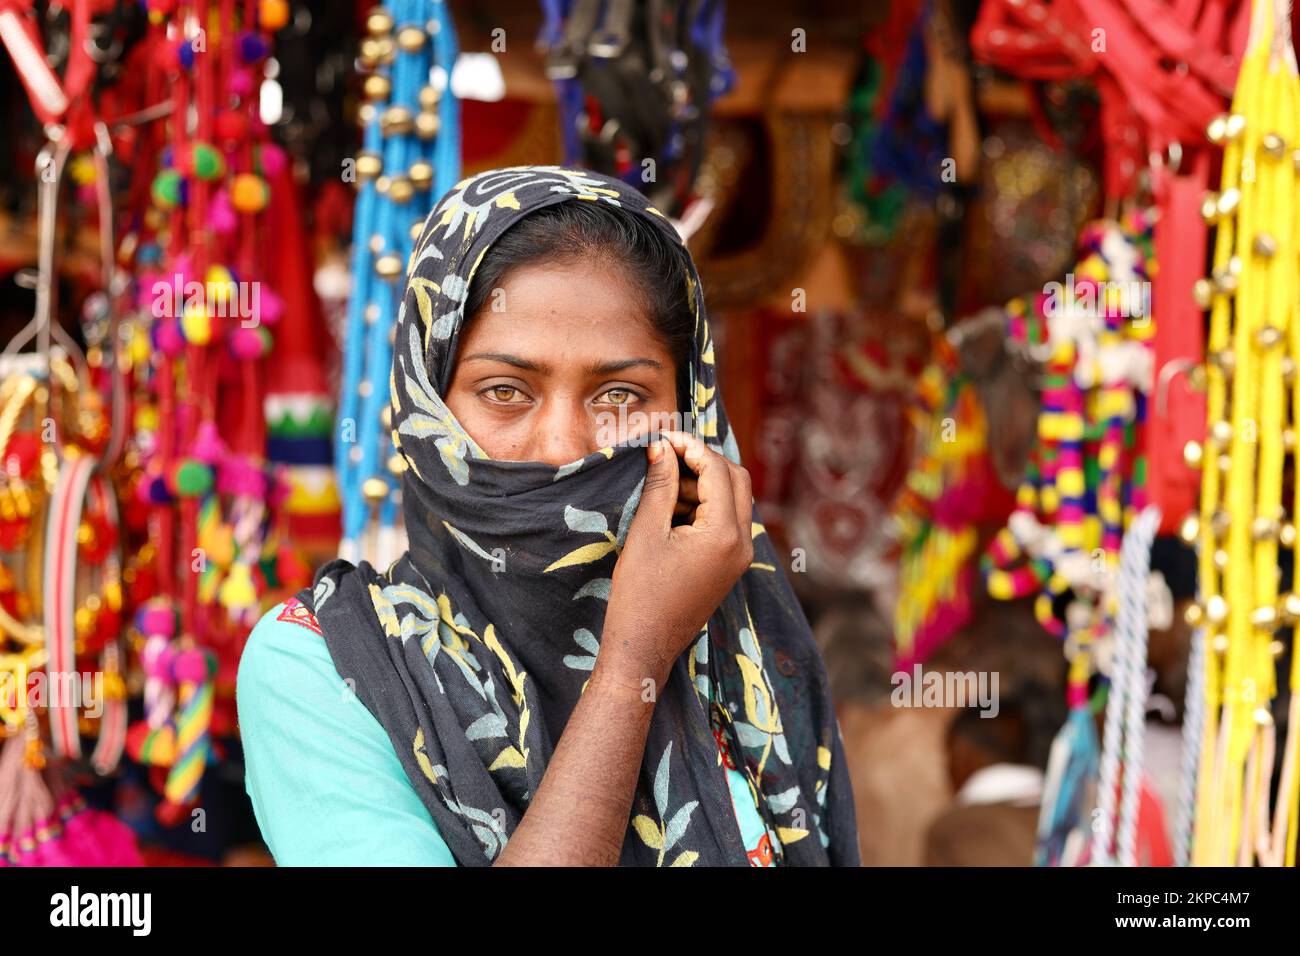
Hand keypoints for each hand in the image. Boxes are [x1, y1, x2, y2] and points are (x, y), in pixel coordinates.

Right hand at [597, 430, 753, 689]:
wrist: (645, 647)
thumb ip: (659, 486)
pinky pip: (728, 522)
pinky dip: (705, 506)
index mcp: (724, 534)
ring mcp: (740, 556)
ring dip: (704, 484)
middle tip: (667, 456)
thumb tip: (663, 448)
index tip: (664, 437)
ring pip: (734, 500)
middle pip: (736, 480)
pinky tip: (672, 510)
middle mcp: (742, 543)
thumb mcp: (646, 533)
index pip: (718, 471)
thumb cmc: (639, 593)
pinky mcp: (731, 566)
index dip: (692, 447)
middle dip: (704, 462)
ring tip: (663, 488)